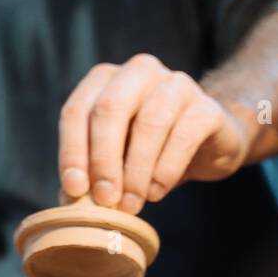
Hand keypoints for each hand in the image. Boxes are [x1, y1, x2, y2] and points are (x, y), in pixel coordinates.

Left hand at [58, 54, 253, 213]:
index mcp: (106, 80)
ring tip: (130, 203)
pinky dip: (166, 170)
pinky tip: (156, 192)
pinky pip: (183, 136)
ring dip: (136, 171)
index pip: (77, 111)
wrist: (207, 147)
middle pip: (109, 109)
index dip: (72, 152)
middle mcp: (139, 72)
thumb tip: (70, 200)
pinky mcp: (207, 108)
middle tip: (104, 199)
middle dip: (103, 159)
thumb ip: (91, 174)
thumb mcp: (114, 160)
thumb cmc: (149, 152)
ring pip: (149, 122)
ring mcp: (176, 84)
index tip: (74, 190)